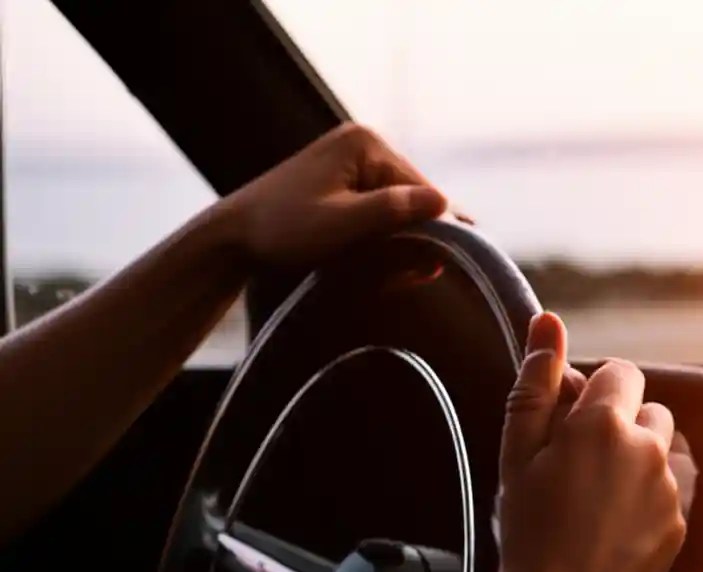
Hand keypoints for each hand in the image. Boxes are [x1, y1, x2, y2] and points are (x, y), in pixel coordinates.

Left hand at [215, 122, 447, 267]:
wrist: (233, 237)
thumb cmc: (284, 230)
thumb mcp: (342, 223)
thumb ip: (392, 210)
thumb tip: (445, 202)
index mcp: (365, 143)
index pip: (420, 187)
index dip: (435, 226)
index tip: (440, 263)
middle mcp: (362, 143)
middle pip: (410, 195)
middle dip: (418, 233)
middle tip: (425, 273)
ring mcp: (351, 161)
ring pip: (397, 205)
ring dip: (403, 237)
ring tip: (407, 272)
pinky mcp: (342, 181)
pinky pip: (378, 208)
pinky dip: (385, 233)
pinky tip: (388, 259)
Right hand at [491, 312, 686, 571]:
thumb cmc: (528, 535)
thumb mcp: (516, 453)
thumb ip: (537, 382)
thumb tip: (547, 323)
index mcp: (604, 424)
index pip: (621, 372)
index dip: (595, 394)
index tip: (571, 424)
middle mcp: (647, 448)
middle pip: (647, 408)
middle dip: (619, 424)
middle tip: (578, 465)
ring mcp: (669, 487)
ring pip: (661, 450)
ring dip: (637, 460)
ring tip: (595, 499)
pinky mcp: (682, 522)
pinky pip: (671, 489)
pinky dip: (648, 497)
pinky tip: (612, 525)